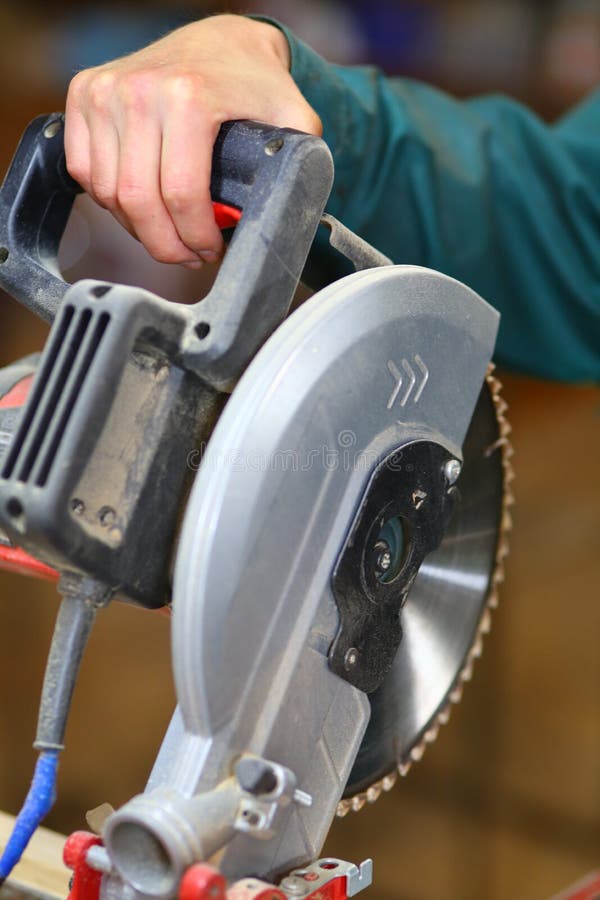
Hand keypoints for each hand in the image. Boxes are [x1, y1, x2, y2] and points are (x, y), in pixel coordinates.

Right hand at [65, 15, 320, 266]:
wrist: (220, 40)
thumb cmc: (255, 84)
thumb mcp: (293, 120)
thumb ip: (298, 167)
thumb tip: (292, 219)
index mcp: (188, 97)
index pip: (181, 194)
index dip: (196, 237)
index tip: (211, 251)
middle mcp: (139, 91)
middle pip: (138, 201)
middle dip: (164, 245)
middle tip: (188, 257)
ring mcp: (104, 91)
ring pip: (108, 193)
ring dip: (138, 228)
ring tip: (168, 234)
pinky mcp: (84, 94)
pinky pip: (85, 172)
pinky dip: (109, 200)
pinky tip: (141, 205)